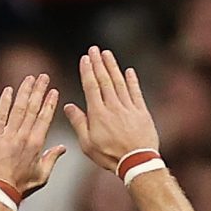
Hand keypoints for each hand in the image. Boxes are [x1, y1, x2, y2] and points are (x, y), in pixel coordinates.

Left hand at [0, 72, 67, 194]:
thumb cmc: (20, 187)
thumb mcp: (42, 175)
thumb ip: (52, 159)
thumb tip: (63, 148)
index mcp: (37, 143)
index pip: (45, 117)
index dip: (49, 102)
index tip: (53, 90)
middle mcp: (24, 136)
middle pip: (33, 108)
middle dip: (39, 90)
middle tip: (43, 76)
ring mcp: (8, 135)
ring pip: (19, 108)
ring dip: (24, 91)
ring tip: (29, 78)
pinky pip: (0, 115)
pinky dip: (4, 102)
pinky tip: (8, 90)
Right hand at [63, 47, 158, 174]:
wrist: (137, 161)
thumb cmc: (109, 156)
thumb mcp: (88, 144)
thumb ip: (79, 123)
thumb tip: (69, 106)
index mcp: (98, 114)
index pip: (91, 87)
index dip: (87, 71)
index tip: (85, 58)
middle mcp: (113, 106)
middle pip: (105, 80)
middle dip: (99, 63)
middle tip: (94, 49)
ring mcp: (128, 107)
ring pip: (119, 82)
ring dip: (113, 67)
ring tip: (107, 54)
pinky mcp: (141, 111)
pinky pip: (135, 92)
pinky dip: (132, 80)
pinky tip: (128, 71)